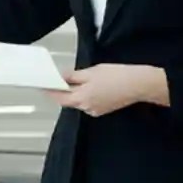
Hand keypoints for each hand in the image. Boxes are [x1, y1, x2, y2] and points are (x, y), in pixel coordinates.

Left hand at [50, 63, 167, 116]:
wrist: (139, 84)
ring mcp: (96, 110)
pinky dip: (86, 94)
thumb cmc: (117, 76)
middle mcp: (87, 108)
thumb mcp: (91, 72)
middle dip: (64, 89)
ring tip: (82, 78)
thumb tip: (61, 77)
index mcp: (81, 99)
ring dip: (76, 91)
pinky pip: (89, 102)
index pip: (59, 97)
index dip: (50, 91)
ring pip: (79, 100)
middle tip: (60, 77)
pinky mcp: (104, 109)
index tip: (42, 86)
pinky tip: (93, 84)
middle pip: (69, 100)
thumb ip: (73, 76)